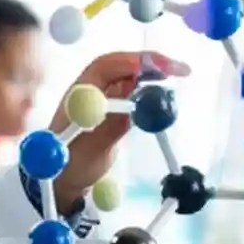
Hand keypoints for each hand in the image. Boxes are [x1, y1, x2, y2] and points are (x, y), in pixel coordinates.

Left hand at [47, 51, 190, 211]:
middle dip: (150, 63)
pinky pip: (132, 92)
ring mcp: (101, 99)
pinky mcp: (111, 110)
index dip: (132, 63)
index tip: (159, 69)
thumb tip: (137, 102)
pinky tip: (164, 93)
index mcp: (80, 93)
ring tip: (179, 74)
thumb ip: (113, 124)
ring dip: (152, 73)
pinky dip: (149, 89)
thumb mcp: (92, 148)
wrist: (63, 181)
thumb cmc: (71, 165)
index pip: (106, 66)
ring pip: (129, 76)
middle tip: (180, 69)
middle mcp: (91, 90)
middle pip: (121, 65)